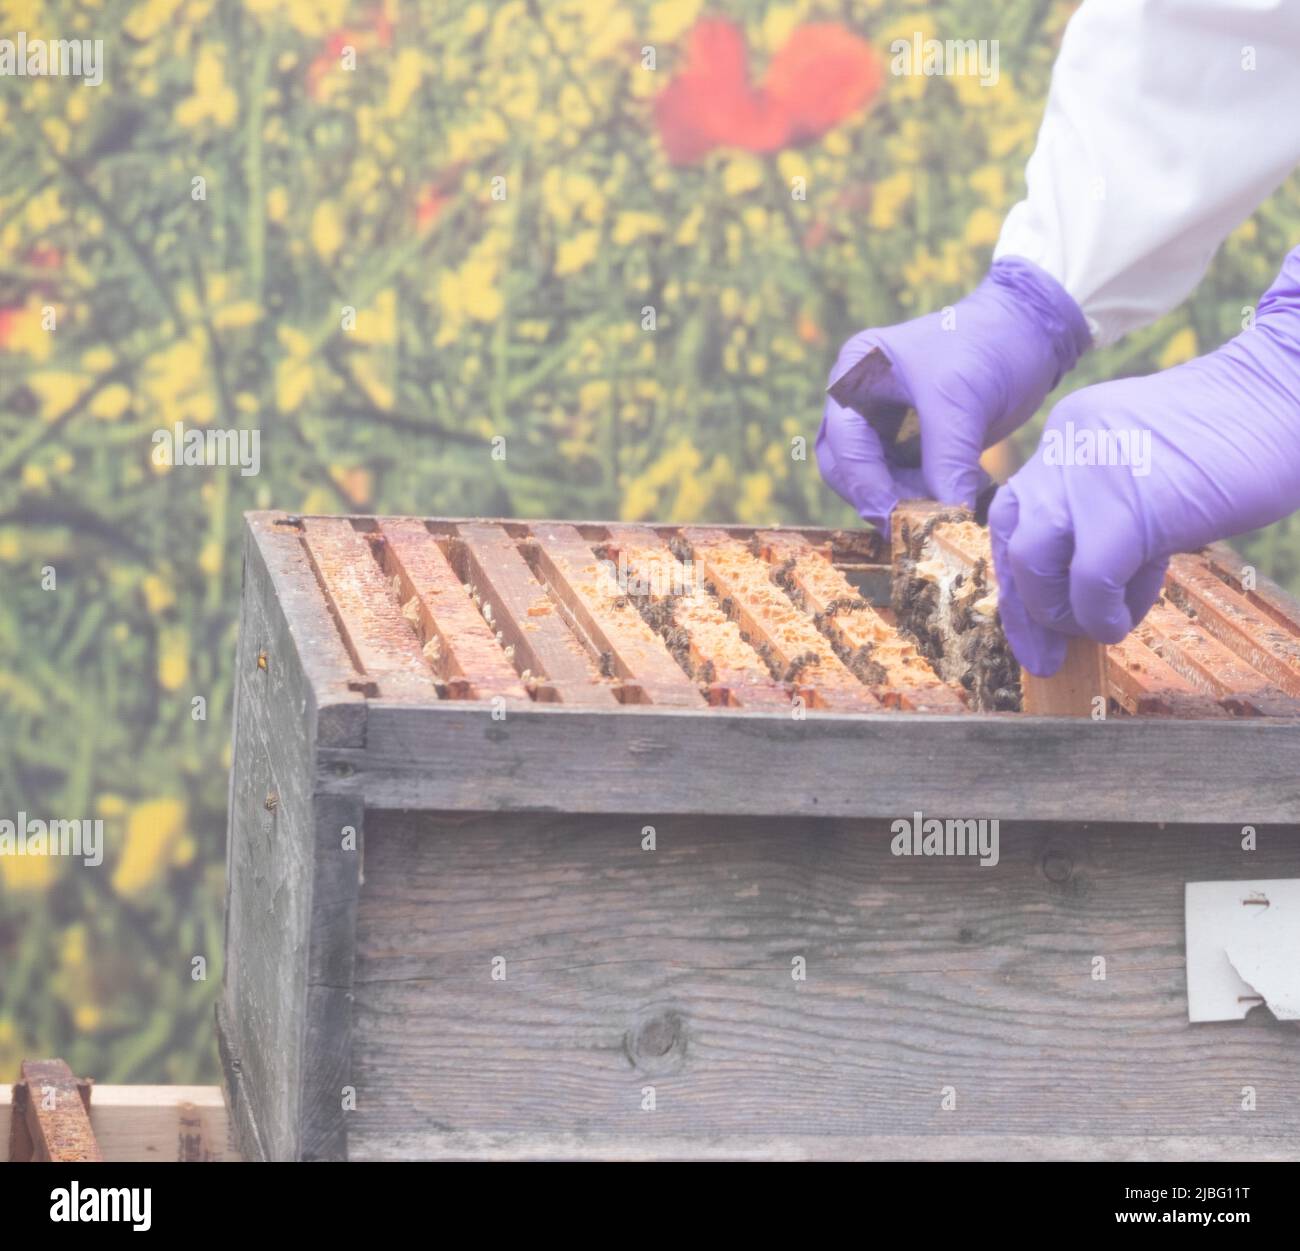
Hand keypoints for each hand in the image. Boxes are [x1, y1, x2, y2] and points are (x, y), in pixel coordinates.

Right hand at [817, 256, 1089, 533]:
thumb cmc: (991, 346)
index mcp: (855, 373)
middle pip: (844, 468)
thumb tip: (946, 520)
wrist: (1032, 330)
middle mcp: (858, 399)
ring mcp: (880, 422)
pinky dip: (921, 497)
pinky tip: (957, 496)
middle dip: (878, 498)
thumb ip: (947, 461)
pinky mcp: (907, 442)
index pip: (844, 443)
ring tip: (946, 505)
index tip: (897, 517)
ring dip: (902, 502)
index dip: (865, 485)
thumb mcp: (963, 402)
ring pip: (870, 481)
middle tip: (916, 523)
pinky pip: (899, 482)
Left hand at [991, 245, 1299, 676]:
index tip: (1035, 625)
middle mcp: (1064, 447)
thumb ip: (1110, 518)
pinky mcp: (1128, 507)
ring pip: (1031, 559)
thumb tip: (1090, 595)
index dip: (1020, 577)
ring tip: (1100, 625)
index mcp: (1067, 435)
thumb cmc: (1237, 443)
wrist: (1290, 395)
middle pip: (1009, 538)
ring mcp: (1090, 473)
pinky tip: (1121, 623)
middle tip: (1050, 652)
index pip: (1012, 515)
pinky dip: (1099, 615)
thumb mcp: (1148, 476)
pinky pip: (1088, 581)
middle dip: (1026, 607)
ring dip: (1058, 610)